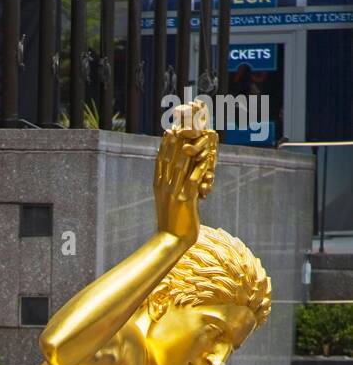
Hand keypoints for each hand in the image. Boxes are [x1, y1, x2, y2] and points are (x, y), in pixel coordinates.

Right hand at [154, 102, 217, 244]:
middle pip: (171, 157)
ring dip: (191, 147)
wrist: (169, 241)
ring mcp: (174, 192)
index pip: (161, 160)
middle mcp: (165, 186)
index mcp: (159, 186)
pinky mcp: (185, 200)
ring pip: (182, 164)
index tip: (169, 130)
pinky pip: (193, 178)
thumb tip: (172, 179)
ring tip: (197, 133)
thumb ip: (168, 188)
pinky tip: (207, 156)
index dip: (165, 144)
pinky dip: (200, 166)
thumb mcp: (166, 203)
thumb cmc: (170, 224)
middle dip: (177, 139)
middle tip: (182, 122)